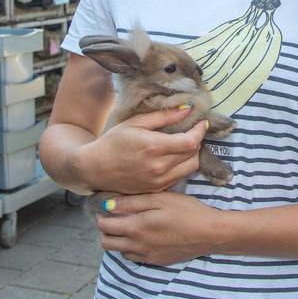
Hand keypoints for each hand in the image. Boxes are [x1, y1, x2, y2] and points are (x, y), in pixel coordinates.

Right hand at [76, 108, 208, 194]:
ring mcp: (159, 181)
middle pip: (194, 154)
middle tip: (191, 131)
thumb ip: (163, 116)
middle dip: (196, 141)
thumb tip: (187, 109)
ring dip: (192, 155)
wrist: (95, 168)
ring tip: (183, 144)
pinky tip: (173, 157)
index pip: (190, 141)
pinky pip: (180, 177)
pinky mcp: (157, 189)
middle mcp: (159, 167)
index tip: (202, 123)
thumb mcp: (136, 123)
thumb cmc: (113, 142)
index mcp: (154, 147)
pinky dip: (182, 166)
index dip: (200, 131)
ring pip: (190, 168)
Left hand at [96, 192, 221, 265]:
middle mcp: (137, 246)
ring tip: (127, 226)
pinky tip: (142, 237)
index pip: (104, 226)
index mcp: (136, 228)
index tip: (105, 207)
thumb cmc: (186, 211)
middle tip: (113, 217)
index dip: (100, 215)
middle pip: (107, 243)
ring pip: (119, 252)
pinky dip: (131, 248)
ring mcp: (147, 256)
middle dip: (105, 230)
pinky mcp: (157, 261)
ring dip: (117, 240)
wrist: (209, 233)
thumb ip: (131, 203)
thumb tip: (107, 205)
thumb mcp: (160, 199)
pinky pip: (135, 257)